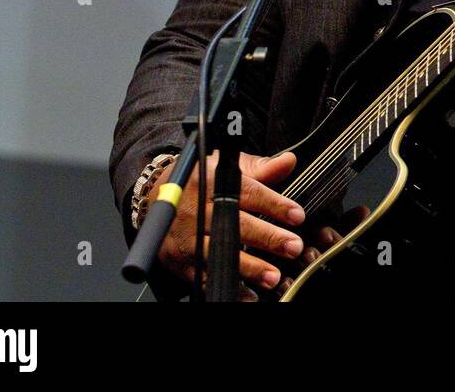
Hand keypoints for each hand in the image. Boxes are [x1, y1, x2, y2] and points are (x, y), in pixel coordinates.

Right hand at [150, 150, 305, 292]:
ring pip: (219, 254)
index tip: (297, 215)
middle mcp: (196, 209)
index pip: (247, 192)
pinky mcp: (179, 260)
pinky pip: (204, 277)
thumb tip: (289, 162)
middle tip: (293, 246)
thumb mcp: (227, 168)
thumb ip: (261, 168)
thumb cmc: (200, 181)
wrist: (157, 196)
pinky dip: (226, 286)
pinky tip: (247, 294)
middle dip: (267, 238)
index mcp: (211, 181)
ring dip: (248, 268)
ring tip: (273, 275)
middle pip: (234, 225)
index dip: (274, 205)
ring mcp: (186, 237)